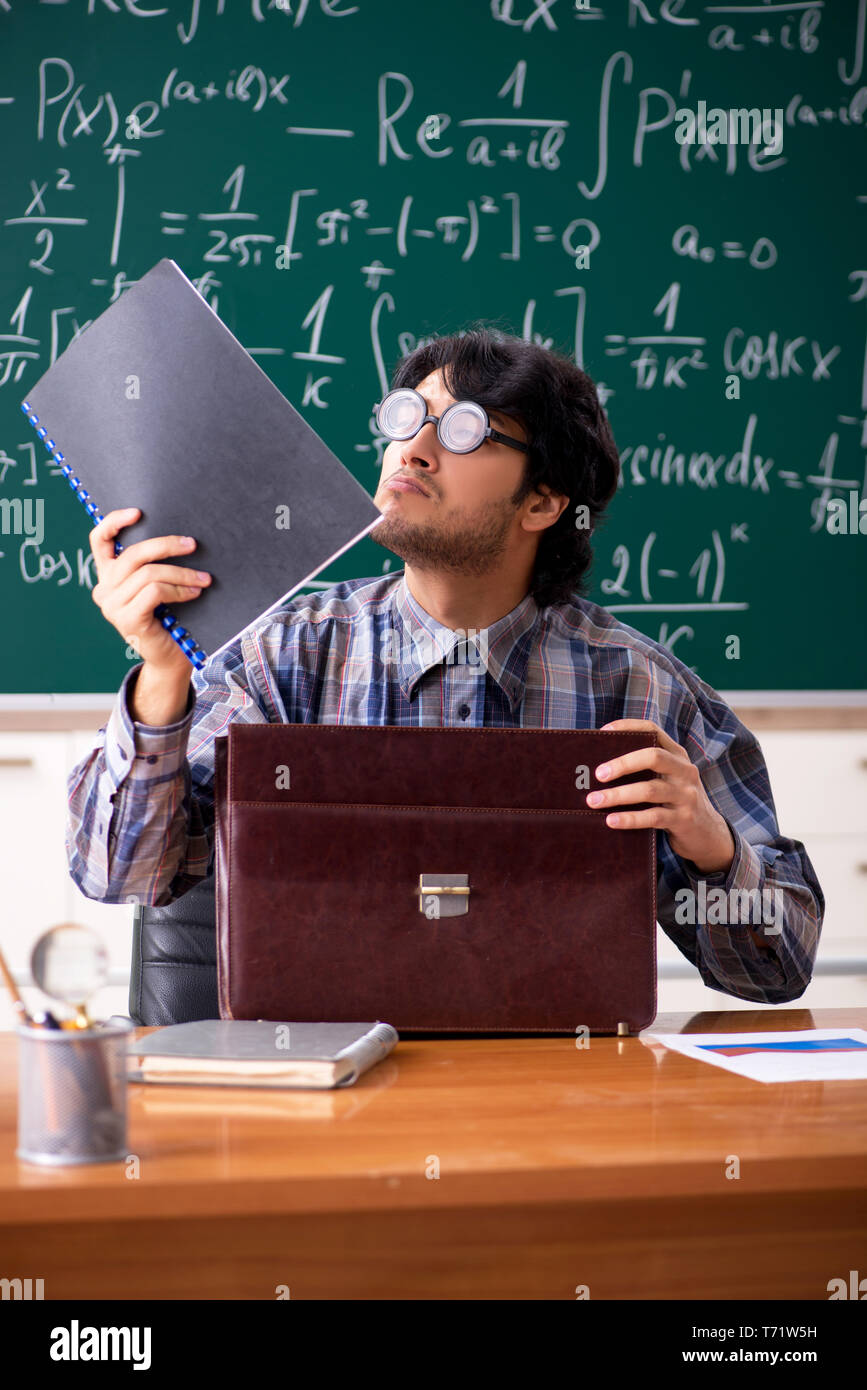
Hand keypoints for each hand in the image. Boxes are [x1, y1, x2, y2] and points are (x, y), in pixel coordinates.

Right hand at [89, 508, 210, 670]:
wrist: (171, 657)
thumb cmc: (169, 618)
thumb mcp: (156, 585)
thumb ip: (153, 564)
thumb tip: (179, 537)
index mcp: (108, 576)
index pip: (98, 541)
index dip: (114, 522)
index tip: (139, 512)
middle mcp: (104, 589)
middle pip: (132, 554)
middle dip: (166, 546)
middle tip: (192, 544)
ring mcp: (113, 606)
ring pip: (149, 574)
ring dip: (182, 573)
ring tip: (204, 579)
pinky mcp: (128, 619)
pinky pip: (155, 592)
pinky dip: (179, 589)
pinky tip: (195, 593)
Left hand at [587, 718, 734, 875]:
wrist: (707, 834)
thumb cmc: (675, 802)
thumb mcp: (668, 780)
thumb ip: (645, 770)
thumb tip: (601, 768)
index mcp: (678, 756)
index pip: (653, 731)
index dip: (628, 727)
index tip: (603, 731)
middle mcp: (685, 771)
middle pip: (653, 757)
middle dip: (622, 764)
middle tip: (598, 774)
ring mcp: (687, 795)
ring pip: (649, 790)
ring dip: (618, 795)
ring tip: (594, 801)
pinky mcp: (684, 819)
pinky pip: (653, 816)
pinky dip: (629, 818)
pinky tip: (611, 820)